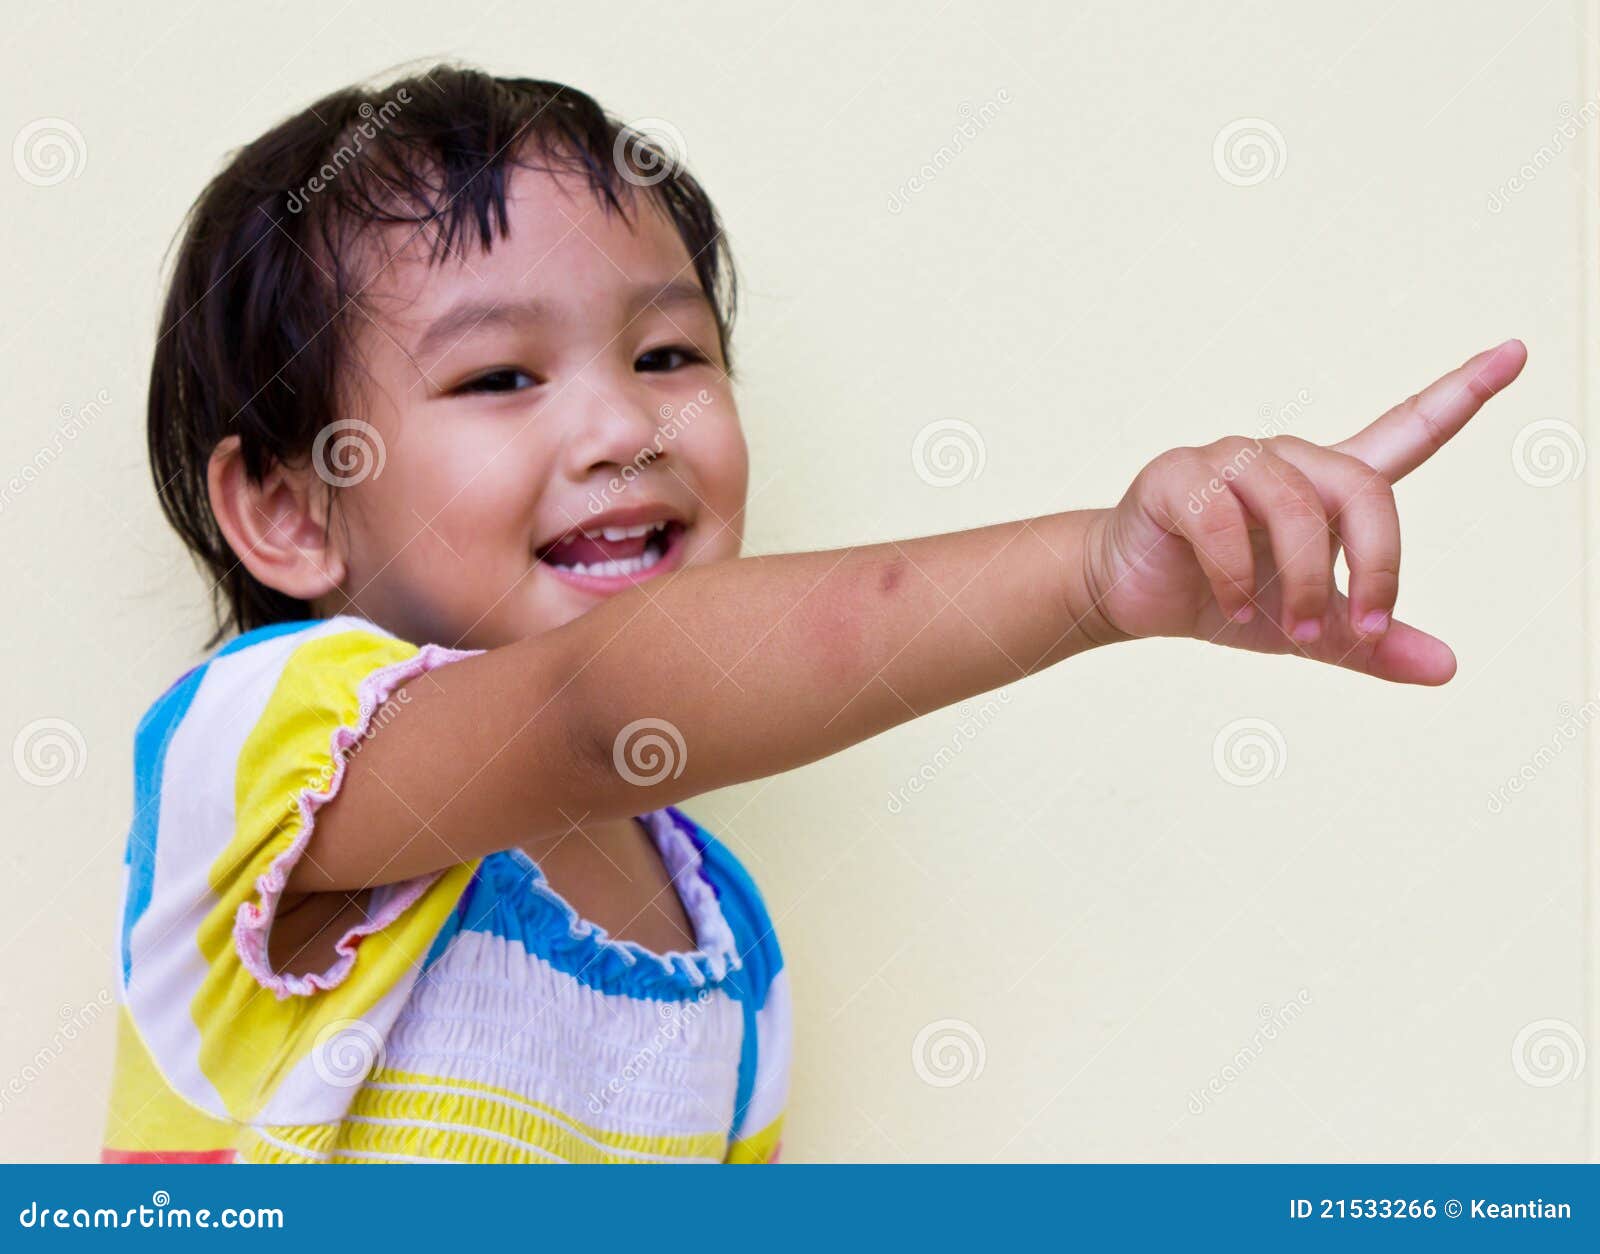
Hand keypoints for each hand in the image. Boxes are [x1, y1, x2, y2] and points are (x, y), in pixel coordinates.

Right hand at [1081, 339, 1527, 683]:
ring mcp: (1229, 462)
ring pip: (1297, 506)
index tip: (1516, 353)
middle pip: (1366, 488)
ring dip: (1302, 582)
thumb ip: (1369, 641)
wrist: (1127, 596)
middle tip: (1365, 627)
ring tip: (1288, 632)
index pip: (1405, 430)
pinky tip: (1232, 608)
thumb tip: (1445, 668)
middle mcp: (1284, 461)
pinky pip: (1223, 520)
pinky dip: (1236, 576)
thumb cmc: (1216, 596)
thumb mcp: (1304, 629)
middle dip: (1377, 565)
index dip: (1460, 394)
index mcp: (1324, 486)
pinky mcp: (1176, 476)